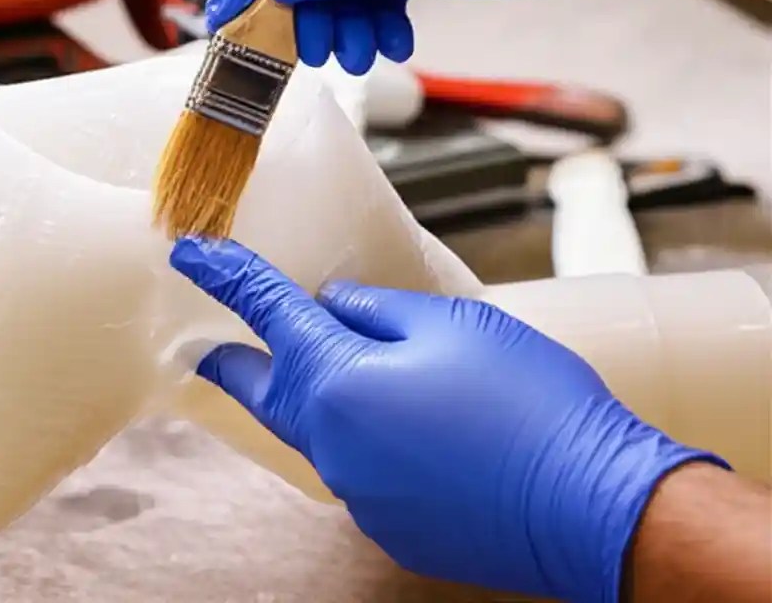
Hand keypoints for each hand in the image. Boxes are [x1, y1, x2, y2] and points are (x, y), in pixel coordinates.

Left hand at [169, 237, 720, 599]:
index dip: (225, 276)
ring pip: (316, 435)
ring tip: (349, 379)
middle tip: (210, 347)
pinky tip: (416, 436)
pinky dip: (370, 445)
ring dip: (317, 404)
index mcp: (336, 382)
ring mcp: (356, 493)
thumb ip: (377, 310)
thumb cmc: (528, 402)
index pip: (265, 312)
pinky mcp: (389, 526)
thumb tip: (334, 306)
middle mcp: (330, 445)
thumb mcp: (451, 325)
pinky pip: (361, 473)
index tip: (189, 253)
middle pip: (264, 392)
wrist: (591, 505)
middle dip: (233, 365)